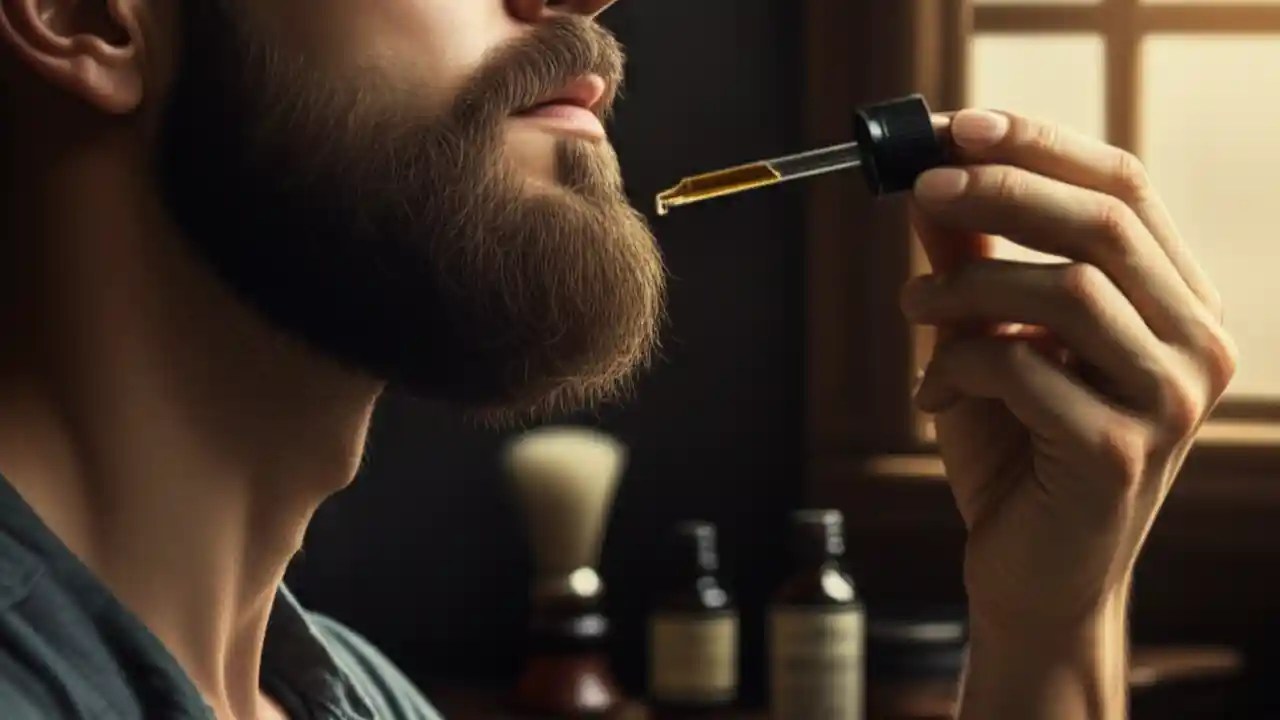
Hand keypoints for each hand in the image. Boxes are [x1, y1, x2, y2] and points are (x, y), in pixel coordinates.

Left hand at [902, 109, 1236, 715]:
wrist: (1032, 576)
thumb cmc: (1015, 454)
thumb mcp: (988, 341)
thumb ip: (974, 264)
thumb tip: (933, 186)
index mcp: (1177, 302)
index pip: (1126, 189)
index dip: (1042, 146)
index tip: (960, 126)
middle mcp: (1195, 344)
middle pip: (1104, 224)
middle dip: (1001, 192)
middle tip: (922, 189)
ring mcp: (1168, 401)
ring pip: (1067, 290)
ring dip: (967, 286)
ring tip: (913, 307)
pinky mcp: (1119, 453)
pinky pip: (1025, 369)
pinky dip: (960, 365)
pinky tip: (933, 392)